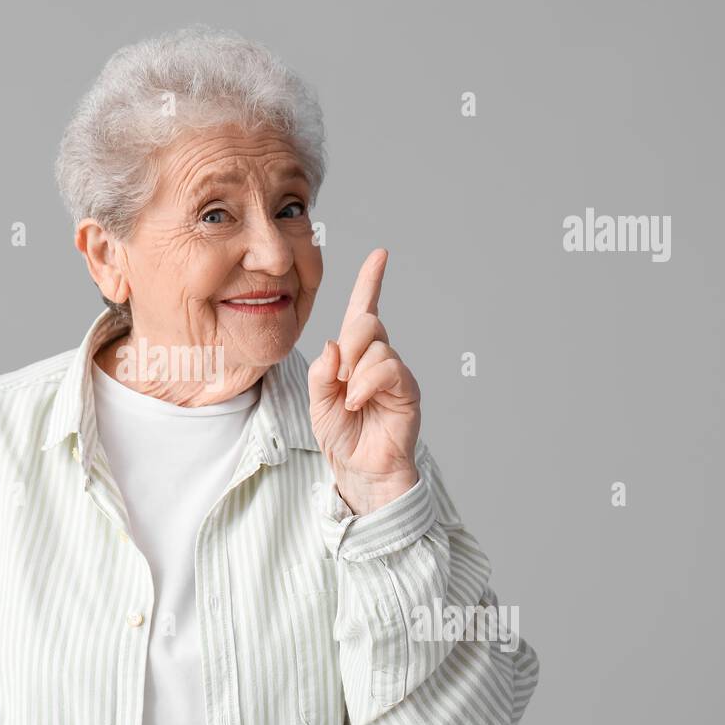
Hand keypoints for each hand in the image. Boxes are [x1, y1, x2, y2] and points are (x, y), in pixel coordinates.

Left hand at [307, 248, 421, 514]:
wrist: (358, 470)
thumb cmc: (341, 435)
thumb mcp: (317, 401)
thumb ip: (320, 372)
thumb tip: (333, 345)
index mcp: (354, 356)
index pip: (364, 311)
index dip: (371, 282)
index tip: (380, 255)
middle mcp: (378, 359)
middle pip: (368, 322)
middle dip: (349, 341)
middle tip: (338, 376)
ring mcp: (395, 374)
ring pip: (377, 347)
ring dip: (355, 372)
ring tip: (349, 401)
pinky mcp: (407, 391)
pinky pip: (388, 369)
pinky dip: (366, 383)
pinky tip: (358, 402)